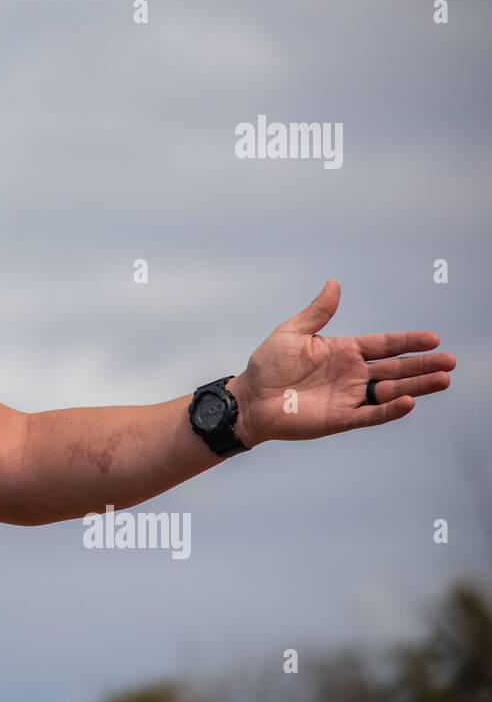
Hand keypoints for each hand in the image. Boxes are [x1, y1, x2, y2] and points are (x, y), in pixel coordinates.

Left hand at [228, 278, 454, 445]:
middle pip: (395, 368)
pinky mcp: (341, 418)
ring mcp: (349, 396)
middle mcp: (352, 374)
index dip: (407, 342)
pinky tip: (409, 401)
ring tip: (442, 379)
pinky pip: (371, 414)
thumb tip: (334, 283)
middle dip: (422, 365)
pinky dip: (390, 409)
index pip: (383, 345)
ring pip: (391, 391)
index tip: (433, 338)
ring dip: (416, 386)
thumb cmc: (267, 365)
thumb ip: (317, 312)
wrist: (250, 399)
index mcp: (343, 351)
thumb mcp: (291, 333)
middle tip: (450, 361)